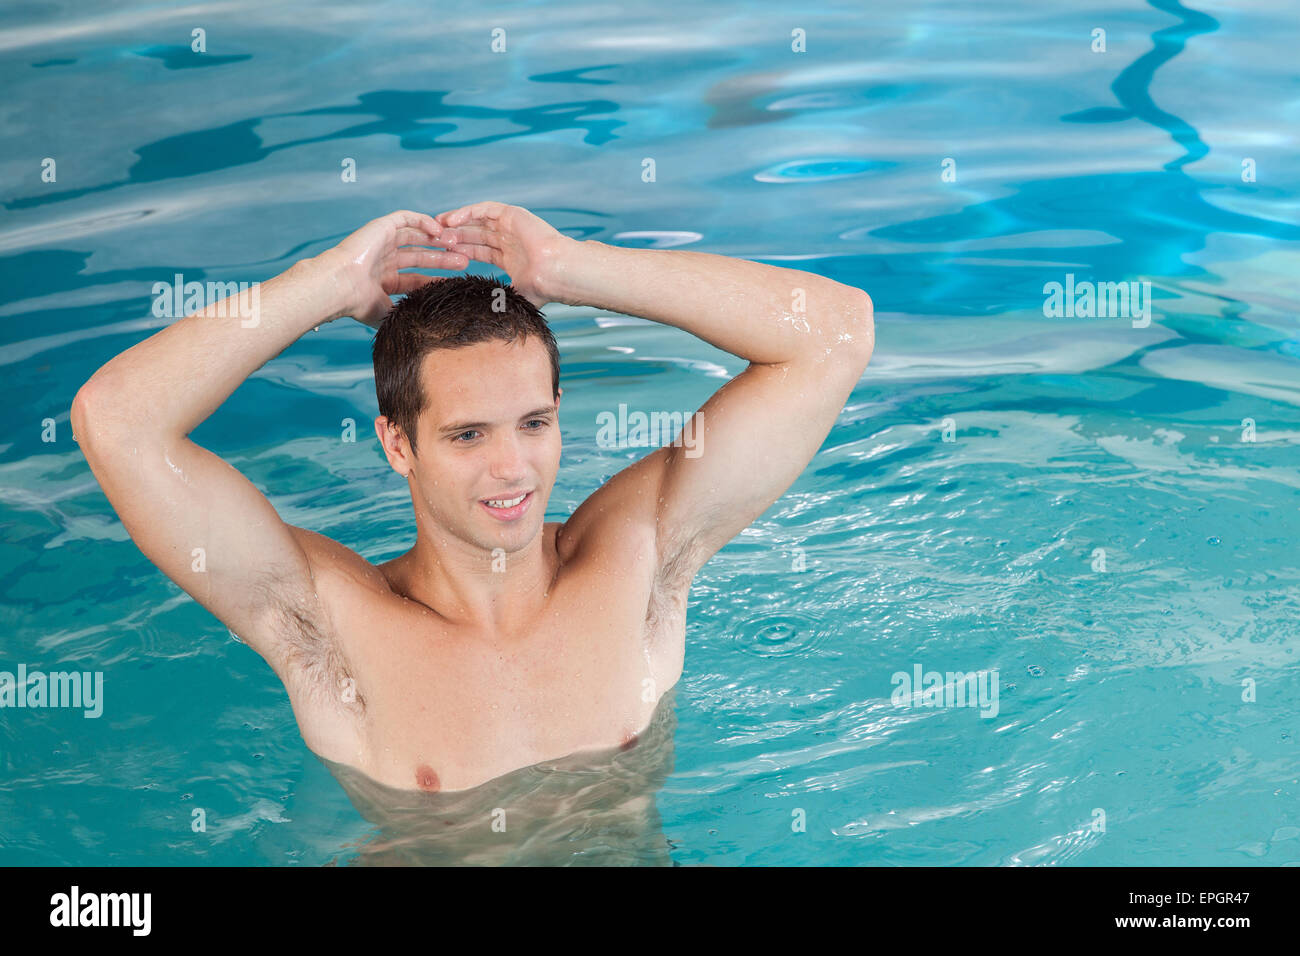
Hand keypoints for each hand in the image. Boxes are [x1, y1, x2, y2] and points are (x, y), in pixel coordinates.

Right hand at [316, 209, 468, 326]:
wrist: (341, 286)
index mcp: (384, 280)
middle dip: (442, 259)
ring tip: (457, 245)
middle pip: (420, 257)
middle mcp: (383, 260)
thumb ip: (405, 316)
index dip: (437, 278)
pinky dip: (423, 221)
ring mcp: (382, 243)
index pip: (417, 278)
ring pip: (416, 237)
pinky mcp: (381, 227)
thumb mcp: (388, 315)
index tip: (458, 281)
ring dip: (437, 241)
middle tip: (464, 261)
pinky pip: (406, 218)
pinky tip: (439, 230)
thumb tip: (424, 332)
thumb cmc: (359, 304)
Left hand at [434, 201, 573, 307]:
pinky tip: (450, 220)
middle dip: (454, 237)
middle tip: (433, 241)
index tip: (440, 256)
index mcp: (510, 257)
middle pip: (475, 235)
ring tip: (437, 228)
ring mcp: (511, 226)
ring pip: (477, 220)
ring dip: (457, 224)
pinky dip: (466, 213)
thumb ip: (499, 302)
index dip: (459, 252)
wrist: (556, 274)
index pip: (479, 251)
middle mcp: (510, 239)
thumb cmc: (541, 289)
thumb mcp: (514, 298)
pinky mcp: (512, 214)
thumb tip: (483, 321)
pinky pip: (484, 210)